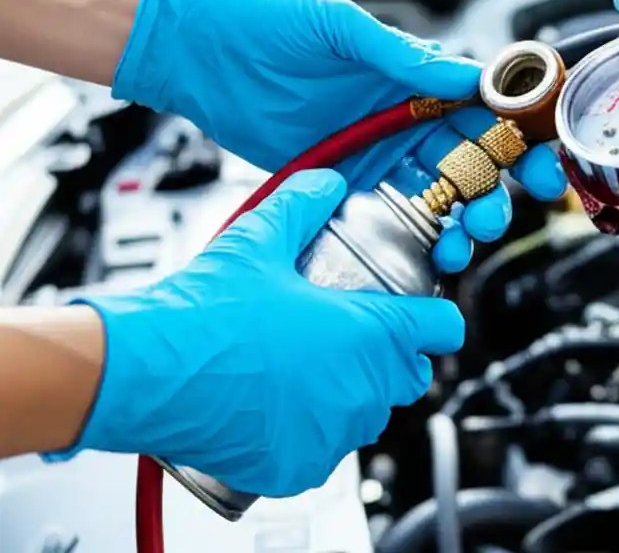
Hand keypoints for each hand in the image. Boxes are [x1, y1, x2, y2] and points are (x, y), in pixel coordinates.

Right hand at [51, 169, 462, 496]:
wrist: (144, 372)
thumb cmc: (203, 312)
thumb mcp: (258, 239)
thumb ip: (303, 204)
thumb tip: (326, 182)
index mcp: (369, 332)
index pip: (443, 328)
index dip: (433, 317)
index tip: (418, 314)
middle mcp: (361, 388)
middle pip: (410, 376)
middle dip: (390, 358)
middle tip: (347, 339)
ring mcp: (333, 433)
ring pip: (368, 416)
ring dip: (350, 395)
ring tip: (304, 369)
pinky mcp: (299, 467)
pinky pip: (325, 451)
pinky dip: (310, 433)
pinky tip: (277, 406)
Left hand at [112, 0, 565, 271]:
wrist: (197, 47)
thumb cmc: (266, 17)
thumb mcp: (339, 27)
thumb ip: (401, 58)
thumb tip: (465, 77)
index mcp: (414, 77)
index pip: (484, 110)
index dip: (519, 137)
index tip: (541, 163)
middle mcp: (402, 119)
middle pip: (472, 164)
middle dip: (496, 193)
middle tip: (498, 215)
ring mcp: (373, 155)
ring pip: (438, 198)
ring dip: (461, 224)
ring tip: (463, 243)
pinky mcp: (339, 184)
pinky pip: (387, 217)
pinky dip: (414, 240)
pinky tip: (426, 256)